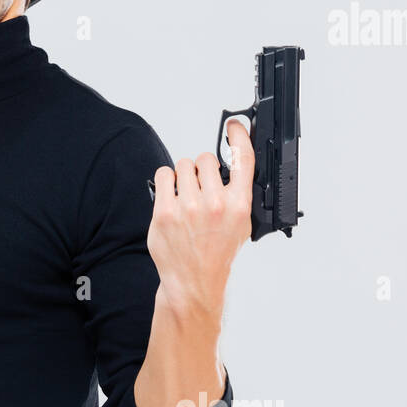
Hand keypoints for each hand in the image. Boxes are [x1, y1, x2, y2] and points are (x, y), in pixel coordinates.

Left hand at [147, 119, 253, 316]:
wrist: (193, 280)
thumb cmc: (217, 252)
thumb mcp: (241, 224)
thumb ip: (238, 194)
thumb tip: (234, 164)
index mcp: (239, 205)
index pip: (243, 158)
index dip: (240, 135)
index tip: (234, 126)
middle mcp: (215, 204)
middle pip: (206, 158)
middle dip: (202, 168)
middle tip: (201, 185)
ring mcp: (188, 208)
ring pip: (183, 165)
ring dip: (184, 174)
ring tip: (186, 194)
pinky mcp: (165, 212)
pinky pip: (163, 175)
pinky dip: (166, 181)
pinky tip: (171, 195)